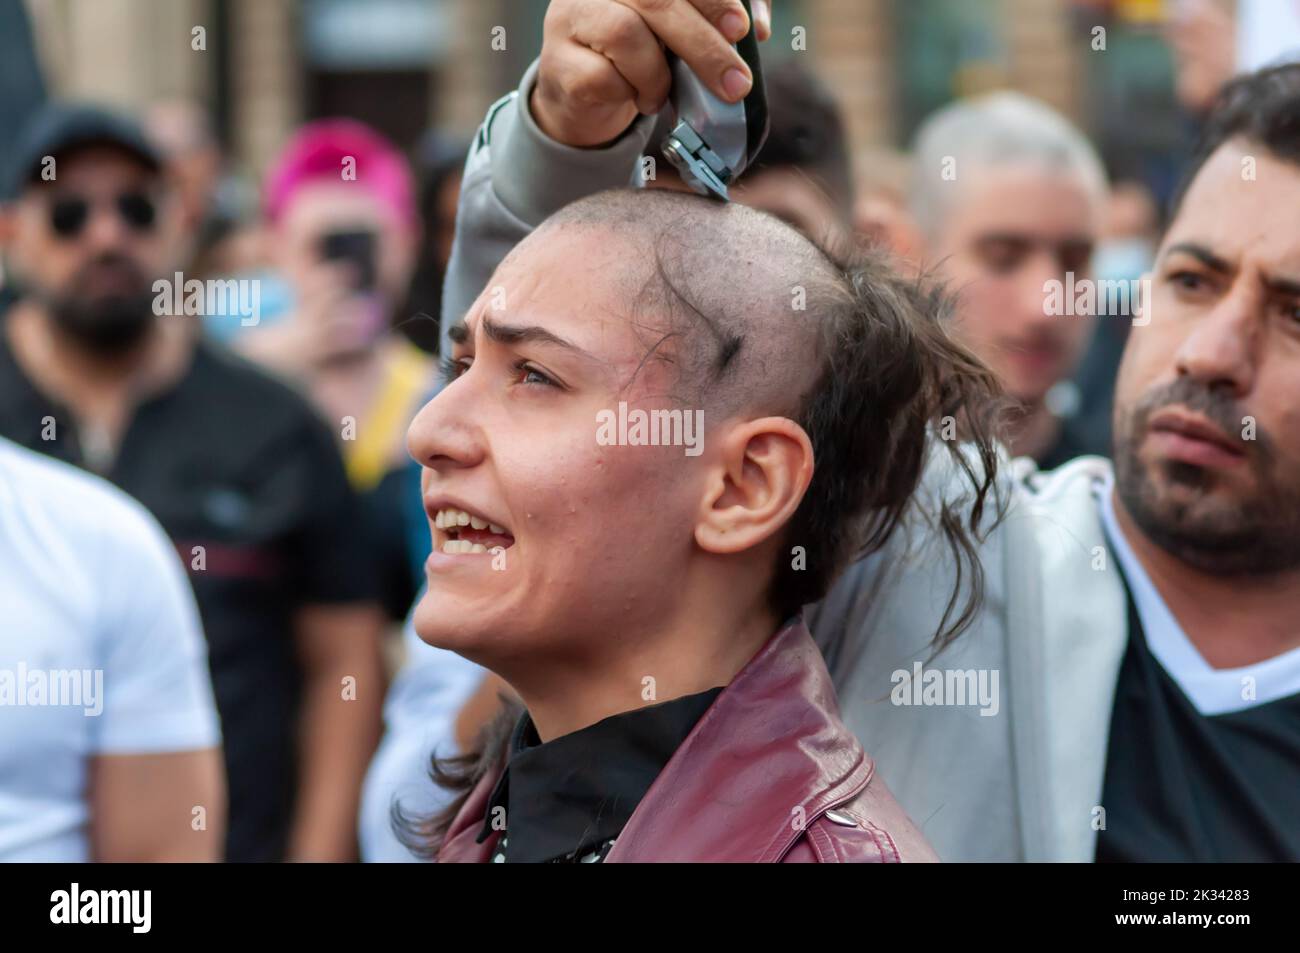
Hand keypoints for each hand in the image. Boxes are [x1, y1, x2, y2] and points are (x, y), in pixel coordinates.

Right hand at [532, 0, 772, 147]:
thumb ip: (716, 18)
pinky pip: (604, 77)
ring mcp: (571, 15)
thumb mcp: (680, 28)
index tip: (742, 29)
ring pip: (625, 35)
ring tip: (661, 94)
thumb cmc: (640, 52)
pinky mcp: (558, 60)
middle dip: (704, 44)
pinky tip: (636, 98)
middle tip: (735, 83)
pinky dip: (631, 94)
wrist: (581, 92)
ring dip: (657, 76)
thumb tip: (759, 28)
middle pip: (657, 0)